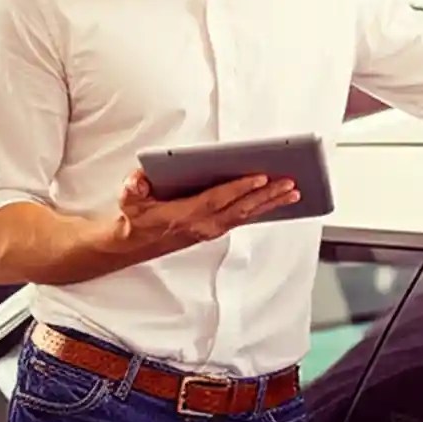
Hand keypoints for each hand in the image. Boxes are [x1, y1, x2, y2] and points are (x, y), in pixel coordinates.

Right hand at [114, 170, 300, 250]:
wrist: (133, 244)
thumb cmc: (136, 218)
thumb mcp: (128, 200)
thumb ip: (133, 187)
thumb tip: (138, 180)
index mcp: (186, 215)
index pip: (218, 199)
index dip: (240, 189)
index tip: (260, 178)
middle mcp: (204, 225)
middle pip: (241, 208)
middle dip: (267, 195)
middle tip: (290, 183)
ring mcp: (212, 229)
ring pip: (247, 215)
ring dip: (271, 203)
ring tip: (294, 192)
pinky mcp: (216, 229)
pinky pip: (244, 219)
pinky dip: (263, 209)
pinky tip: (278, 201)